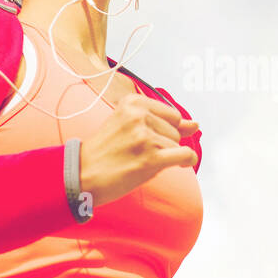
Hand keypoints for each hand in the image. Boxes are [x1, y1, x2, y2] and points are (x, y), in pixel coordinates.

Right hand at [79, 94, 198, 205]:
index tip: (147, 140)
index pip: (171, 114)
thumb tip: (195, 124)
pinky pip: (185, 155)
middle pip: (175, 130)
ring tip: (140, 161)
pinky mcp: (150, 158)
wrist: (81, 175)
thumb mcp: (130, 127)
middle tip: (138, 153)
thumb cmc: (105, 152)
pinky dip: (187, 160)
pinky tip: (179, 165)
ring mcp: (145, 136)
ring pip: (177, 144)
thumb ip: (164, 123)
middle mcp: (138, 116)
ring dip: (166, 156)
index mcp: (132, 103)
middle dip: (165, 143)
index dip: (165, 130)